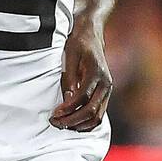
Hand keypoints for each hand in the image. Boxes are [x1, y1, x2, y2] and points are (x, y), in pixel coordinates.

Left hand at [49, 16, 112, 131]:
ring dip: (79, 125)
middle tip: (55, 122)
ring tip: (62, 125)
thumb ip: (69, 78)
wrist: (92, 35)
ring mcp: (107, 91)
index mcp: (97, 73)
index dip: (68, 108)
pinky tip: (72, 124)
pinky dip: (86, 124)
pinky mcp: (105, 96)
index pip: (83, 97)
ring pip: (97, 117)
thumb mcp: (70, 55)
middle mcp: (105, 84)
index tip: (54, 113)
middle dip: (72, 120)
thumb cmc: (79, 44)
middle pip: (91, 111)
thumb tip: (67, 100)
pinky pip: (99, 115)